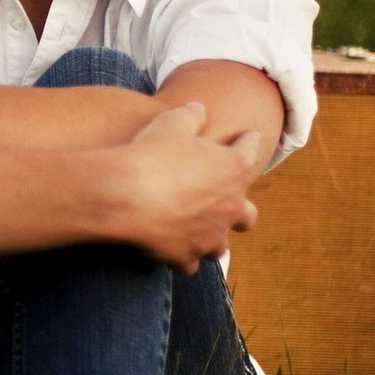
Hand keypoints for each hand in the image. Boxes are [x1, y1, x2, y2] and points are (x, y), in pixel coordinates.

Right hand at [110, 101, 261, 273]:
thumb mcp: (172, 121)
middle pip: (247, 215)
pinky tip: (172, 251)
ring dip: (212, 239)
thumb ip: (190, 115)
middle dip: (240, 209)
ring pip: (220, 246)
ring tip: (199, 234)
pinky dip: (183, 258)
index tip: (245, 137)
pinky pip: (189, 265)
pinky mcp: (184, 256)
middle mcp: (230, 207)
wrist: (126, 195)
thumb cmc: (152, 153)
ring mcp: (209, 236)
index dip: (246, 142)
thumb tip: (198, 109)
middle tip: (225, 200)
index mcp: (234, 169)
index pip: (249, 151)